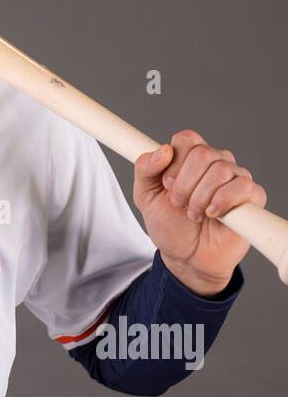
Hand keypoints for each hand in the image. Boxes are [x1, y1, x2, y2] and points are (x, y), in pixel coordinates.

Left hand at [133, 128, 266, 295]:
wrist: (186, 258)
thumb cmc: (170, 225)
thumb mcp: (145, 196)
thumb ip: (145, 169)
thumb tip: (163, 150)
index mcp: (190, 158)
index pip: (187, 139)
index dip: (174, 162)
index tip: (166, 184)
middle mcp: (215, 163)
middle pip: (202, 154)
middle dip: (184, 185)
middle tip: (179, 204)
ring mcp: (235, 178)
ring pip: (220, 170)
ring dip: (200, 197)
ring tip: (194, 214)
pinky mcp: (252, 197)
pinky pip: (242, 186)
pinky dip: (222, 201)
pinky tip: (213, 214)